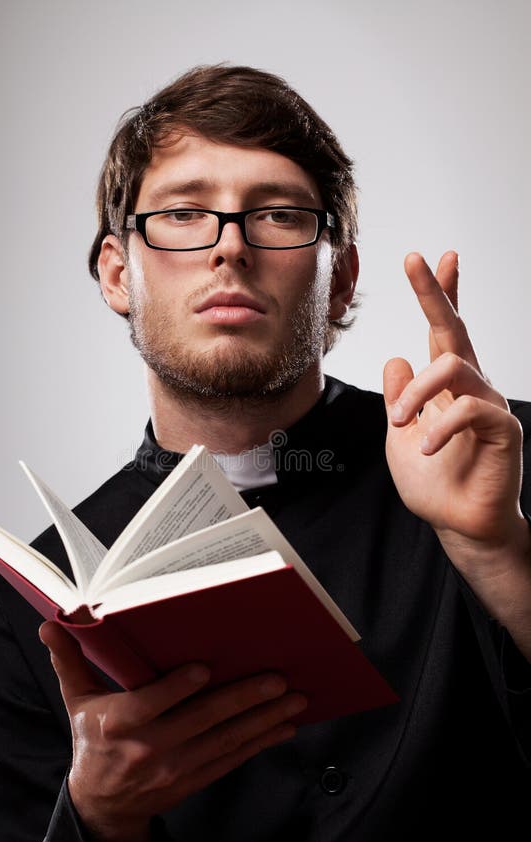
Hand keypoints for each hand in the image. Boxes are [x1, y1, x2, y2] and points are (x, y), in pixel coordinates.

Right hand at [39, 621, 305, 841]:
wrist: (103, 805)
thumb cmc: (93, 740)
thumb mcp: (78, 702)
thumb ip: (69, 661)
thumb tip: (50, 623)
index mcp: (120, 723)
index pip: (151, 704)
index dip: (177, 688)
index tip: (206, 669)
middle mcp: (150, 748)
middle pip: (201, 721)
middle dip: (243, 699)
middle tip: (278, 678)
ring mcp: (176, 767)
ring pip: (226, 740)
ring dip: (263, 720)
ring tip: (294, 699)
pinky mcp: (195, 779)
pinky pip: (232, 760)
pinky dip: (261, 743)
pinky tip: (285, 727)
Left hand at [383, 251, 523, 546]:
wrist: (457, 525)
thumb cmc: (433, 483)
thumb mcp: (401, 436)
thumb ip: (400, 399)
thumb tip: (397, 358)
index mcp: (447, 385)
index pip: (444, 331)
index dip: (441, 294)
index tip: (431, 258)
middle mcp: (471, 387)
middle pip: (454, 328)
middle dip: (435, 291)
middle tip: (416, 259)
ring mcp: (489, 405)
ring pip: (453, 367)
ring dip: (417, 393)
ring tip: (400, 422)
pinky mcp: (502, 429)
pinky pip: (468, 408)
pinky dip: (439, 426)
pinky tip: (428, 447)